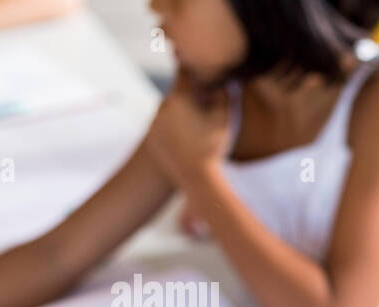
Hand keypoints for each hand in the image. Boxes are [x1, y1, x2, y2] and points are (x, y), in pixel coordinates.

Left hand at [144, 68, 229, 186]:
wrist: (197, 177)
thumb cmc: (213, 147)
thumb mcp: (224, 119)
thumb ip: (225, 95)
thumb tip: (226, 79)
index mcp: (181, 97)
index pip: (185, 73)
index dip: (190, 66)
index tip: (190, 58)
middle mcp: (164, 106)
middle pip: (178, 95)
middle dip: (189, 99)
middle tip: (203, 109)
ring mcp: (155, 123)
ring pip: (170, 113)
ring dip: (181, 117)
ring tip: (196, 132)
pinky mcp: (152, 138)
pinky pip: (163, 129)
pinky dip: (173, 132)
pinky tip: (186, 142)